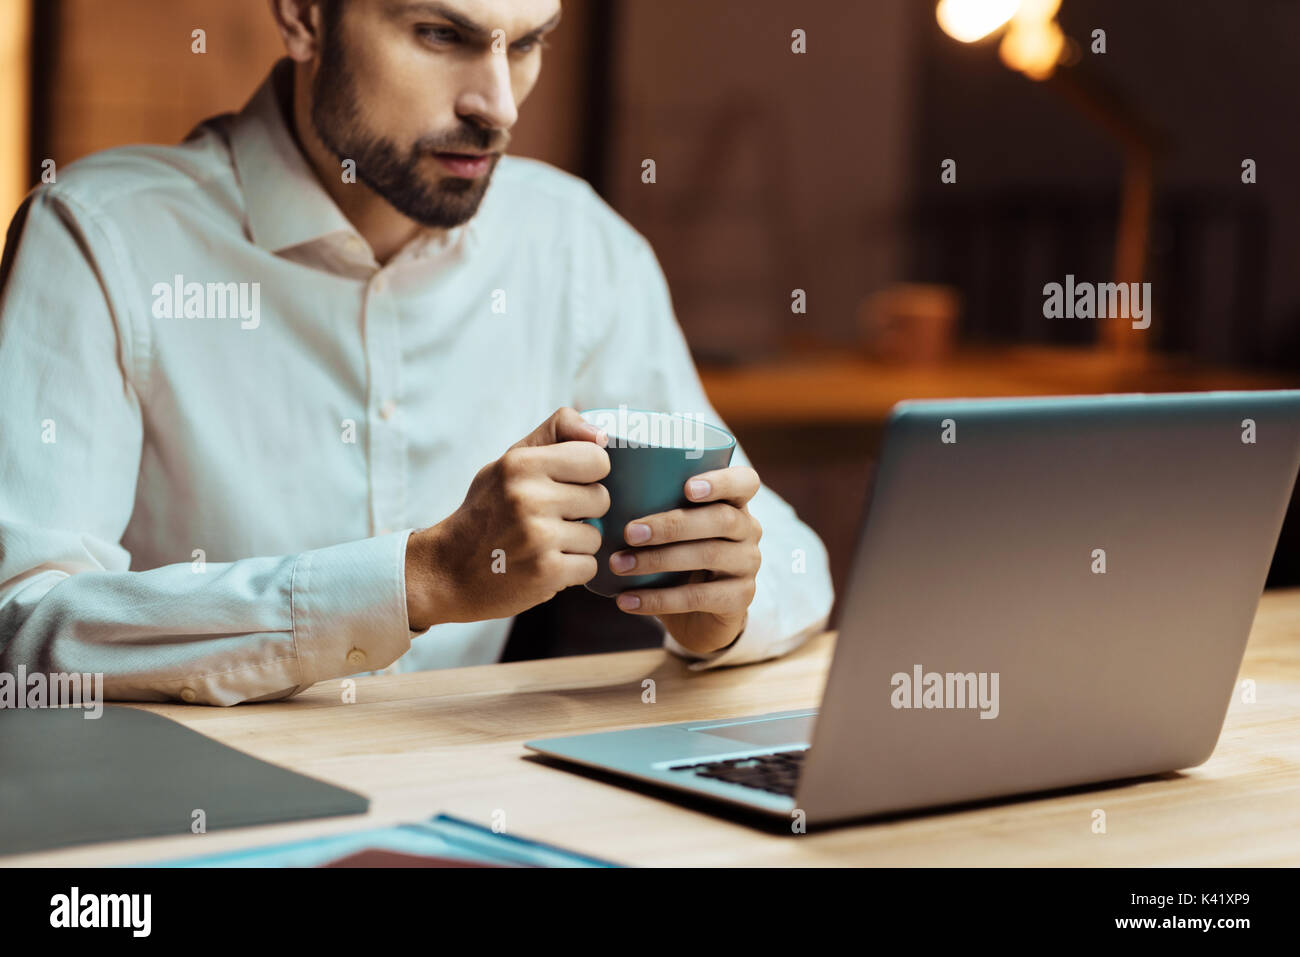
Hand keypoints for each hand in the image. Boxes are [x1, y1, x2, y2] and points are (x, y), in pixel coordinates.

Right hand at [404, 407, 609, 630]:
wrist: (449, 571)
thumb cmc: (487, 512)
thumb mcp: (510, 462)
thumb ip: (556, 434)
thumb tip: (602, 434)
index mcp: (520, 464)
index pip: (596, 458)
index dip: (588, 474)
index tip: (568, 484)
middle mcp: (529, 497)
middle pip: (601, 498)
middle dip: (583, 511)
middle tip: (550, 519)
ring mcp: (538, 537)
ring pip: (596, 535)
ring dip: (576, 544)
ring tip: (543, 544)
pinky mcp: (546, 572)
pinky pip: (590, 565)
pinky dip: (572, 570)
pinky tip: (544, 566)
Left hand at [608, 465, 761, 654]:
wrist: (699, 617)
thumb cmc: (676, 559)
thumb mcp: (671, 530)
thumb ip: (651, 506)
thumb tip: (595, 490)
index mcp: (734, 503)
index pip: (745, 482)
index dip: (721, 481)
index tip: (687, 487)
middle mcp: (749, 530)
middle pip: (721, 519)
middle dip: (672, 524)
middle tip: (629, 532)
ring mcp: (747, 565)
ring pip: (709, 556)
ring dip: (658, 560)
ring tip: (618, 565)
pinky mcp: (739, 600)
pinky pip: (698, 597)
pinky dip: (658, 599)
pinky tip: (627, 600)